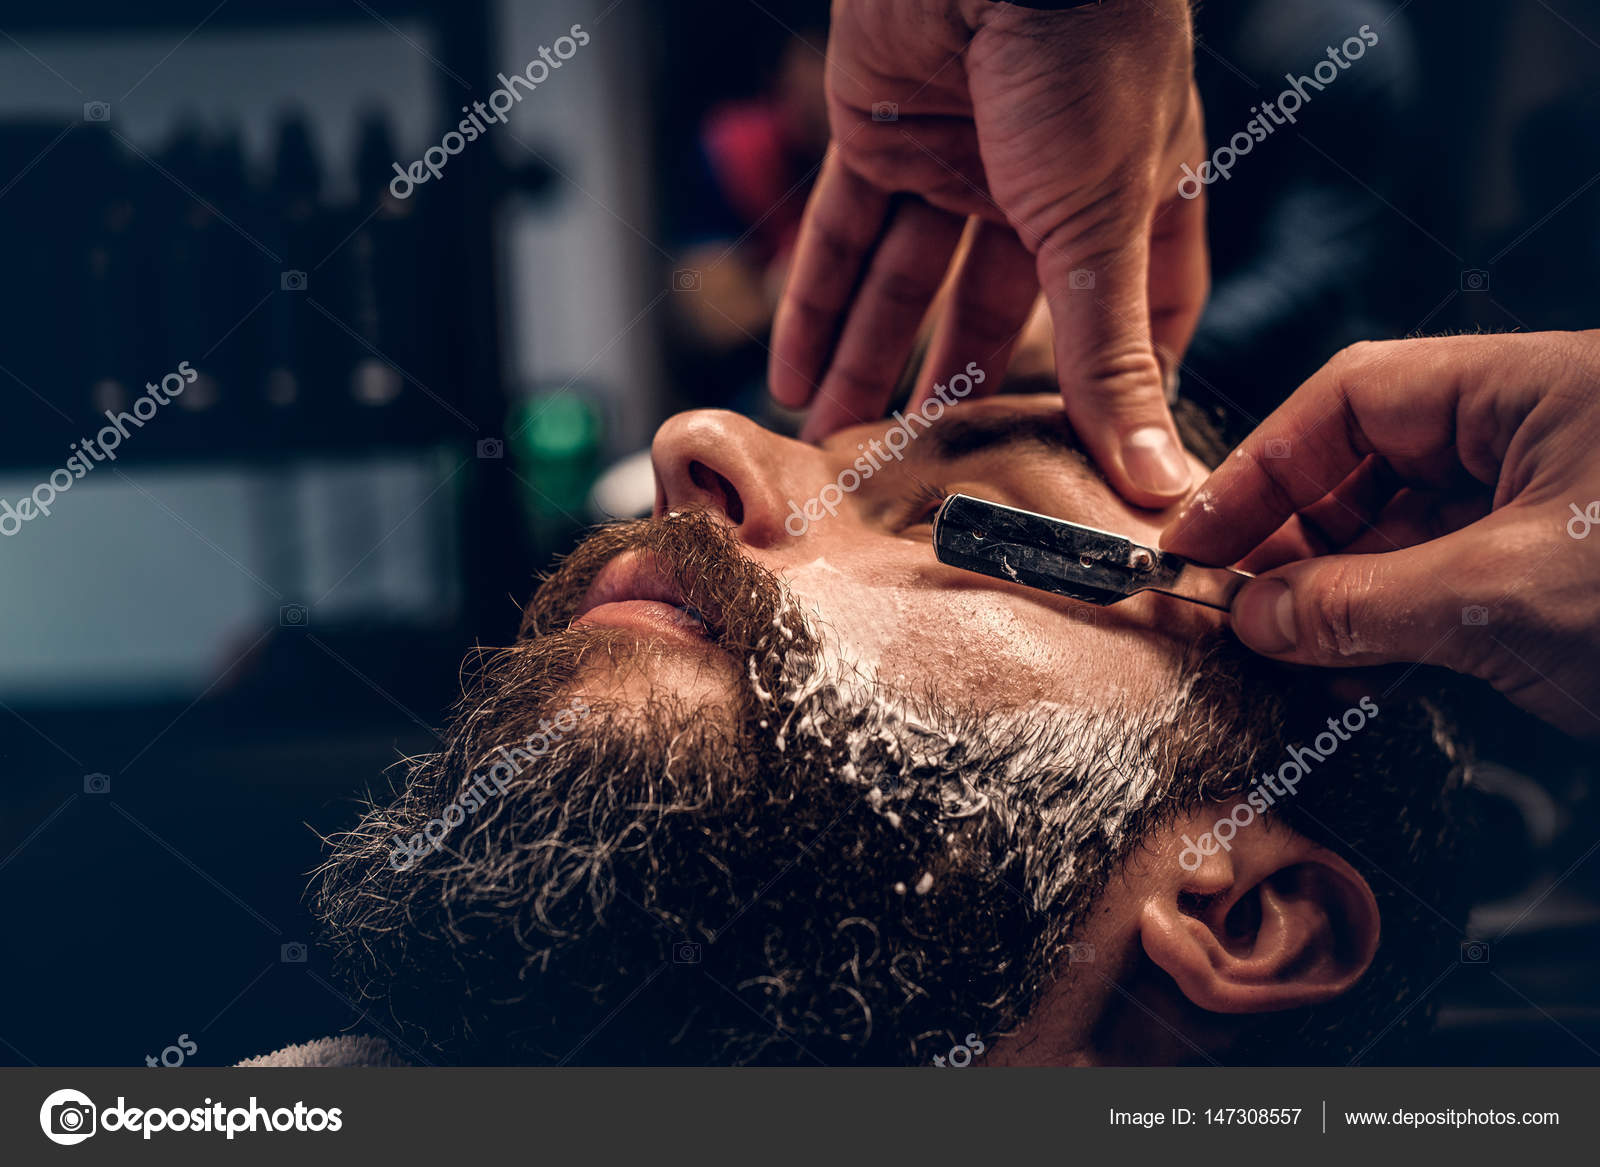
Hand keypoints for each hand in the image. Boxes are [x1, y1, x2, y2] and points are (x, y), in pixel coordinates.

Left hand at [770, 0, 1208, 505]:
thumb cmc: (1085, 58)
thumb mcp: (1100, 225)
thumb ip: (1111, 354)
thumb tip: (1159, 481)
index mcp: (1128, 197)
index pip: (1136, 314)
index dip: (1116, 387)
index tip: (1087, 467)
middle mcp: (1044, 183)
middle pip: (996, 313)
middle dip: (955, 394)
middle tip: (923, 479)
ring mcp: (958, 156)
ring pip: (906, 283)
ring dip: (867, 364)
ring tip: (832, 449)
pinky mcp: (879, 132)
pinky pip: (840, 233)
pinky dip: (811, 303)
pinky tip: (789, 377)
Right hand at [1162, 332, 1599, 737]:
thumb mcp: (1502, 598)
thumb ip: (1362, 602)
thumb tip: (1255, 617)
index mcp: (1531, 388)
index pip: (1355, 398)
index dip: (1262, 467)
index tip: (1199, 538)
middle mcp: (1536, 434)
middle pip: (1371, 467)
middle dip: (1294, 542)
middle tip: (1234, 608)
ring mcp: (1553, 507)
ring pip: (1405, 536)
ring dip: (1338, 597)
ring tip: (1283, 652)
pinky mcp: (1561, 577)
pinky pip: (1450, 588)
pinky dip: (1394, 627)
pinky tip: (1350, 670)